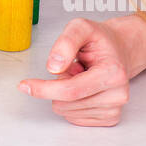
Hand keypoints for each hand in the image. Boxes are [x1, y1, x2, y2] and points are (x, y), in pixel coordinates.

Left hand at [18, 18, 135, 126]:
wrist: (119, 50)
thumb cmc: (100, 40)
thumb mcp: (80, 27)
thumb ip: (65, 43)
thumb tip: (54, 67)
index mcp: (113, 72)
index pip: (70, 90)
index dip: (44, 89)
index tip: (25, 86)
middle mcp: (117, 94)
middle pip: (65, 103)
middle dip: (58, 84)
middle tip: (73, 67)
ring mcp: (114, 109)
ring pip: (67, 112)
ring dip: (65, 93)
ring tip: (81, 75)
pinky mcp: (109, 118)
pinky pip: (74, 117)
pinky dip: (72, 102)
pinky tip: (84, 87)